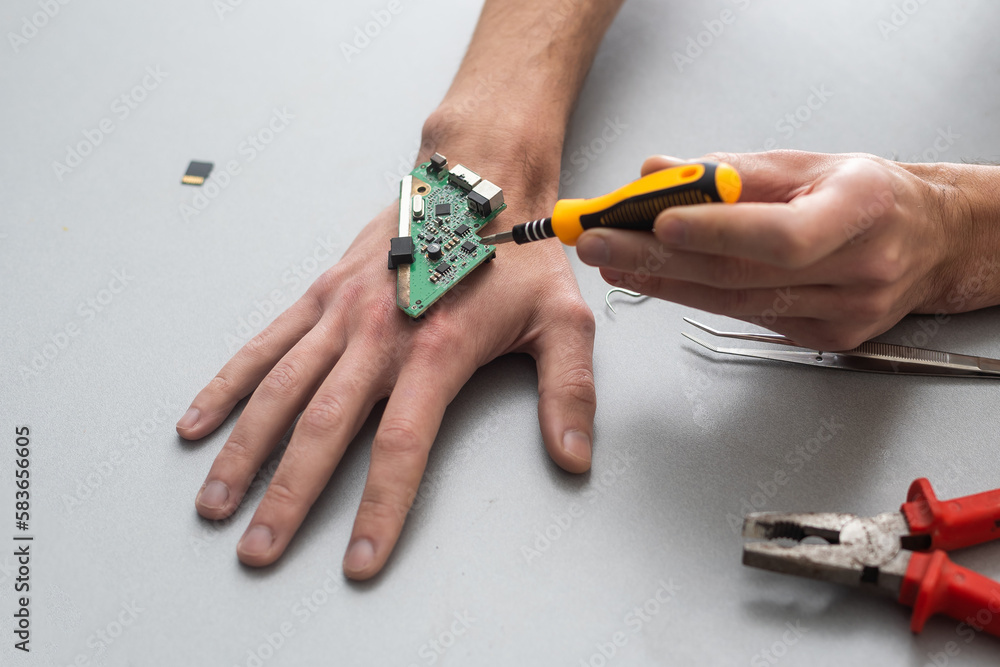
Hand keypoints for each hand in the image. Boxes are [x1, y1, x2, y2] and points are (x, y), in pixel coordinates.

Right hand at [176, 128, 595, 579]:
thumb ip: (570, 392)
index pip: (401, 445)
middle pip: (323, 427)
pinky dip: (227, 385)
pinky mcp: (321, 294)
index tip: (358, 561)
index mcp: (437, 350)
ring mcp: (341, 314)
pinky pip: (264, 345)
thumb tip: (574, 461)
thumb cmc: (518, 255)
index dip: (380, 507)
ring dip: (244, 451)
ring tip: (215, 503)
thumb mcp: (563, 320)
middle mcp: (378, 335)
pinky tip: (197, 424)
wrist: (475, 182)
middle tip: (258, 551)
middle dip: (287, 495)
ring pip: (280, 390)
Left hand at [576, 150, 980, 349]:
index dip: (717, 232)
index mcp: (863, 210)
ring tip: (613, 259)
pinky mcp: (825, 339)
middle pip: (742, 275)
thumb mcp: (810, 164)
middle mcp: (860, 269)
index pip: (782, 233)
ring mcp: (845, 313)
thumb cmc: (869, 197)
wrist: (928, 241)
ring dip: (663, 281)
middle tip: (600, 242)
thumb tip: (656, 172)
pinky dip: (696, 297)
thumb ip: (730, 170)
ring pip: (735, 302)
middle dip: (658, 259)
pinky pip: (747, 317)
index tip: (657, 222)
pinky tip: (657, 281)